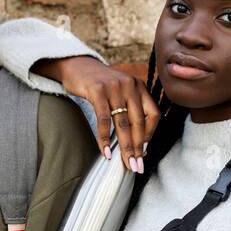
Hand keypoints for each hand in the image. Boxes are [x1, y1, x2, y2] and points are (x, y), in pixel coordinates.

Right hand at [33, 55, 162, 172]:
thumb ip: (130, 110)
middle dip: (138, 147)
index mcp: (139, 86)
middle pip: (138, 121)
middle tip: (137, 165)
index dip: (149, 134)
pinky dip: (104, 138)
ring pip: (123, 123)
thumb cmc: (100, 84)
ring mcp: (114, 87)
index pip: (153, 114)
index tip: (144, 151)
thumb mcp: (121, 91)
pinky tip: (106, 152)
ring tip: (126, 163)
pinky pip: (104, 120)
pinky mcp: (98, 91)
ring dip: (125, 146)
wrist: (77, 65)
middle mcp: (130, 85)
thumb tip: (139, 143)